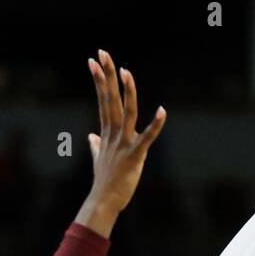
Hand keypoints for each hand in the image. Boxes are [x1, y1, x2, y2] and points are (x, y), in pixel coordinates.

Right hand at [74, 49, 166, 238]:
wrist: (103, 202)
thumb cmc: (103, 183)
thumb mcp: (98, 160)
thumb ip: (95, 146)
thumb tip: (90, 137)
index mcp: (106, 133)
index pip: (103, 101)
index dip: (99, 80)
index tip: (93, 62)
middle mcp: (113, 134)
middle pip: (110, 99)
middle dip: (105, 75)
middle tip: (101, 53)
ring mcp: (123, 144)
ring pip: (126, 112)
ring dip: (127, 91)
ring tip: (125, 71)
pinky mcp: (135, 155)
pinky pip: (147, 137)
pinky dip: (156, 125)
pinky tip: (163, 110)